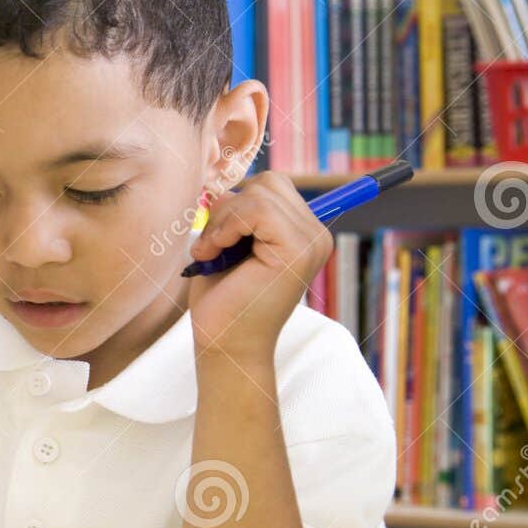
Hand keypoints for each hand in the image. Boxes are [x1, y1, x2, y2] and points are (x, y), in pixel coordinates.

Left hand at [187, 171, 333, 361]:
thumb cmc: (223, 300)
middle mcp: (315, 234)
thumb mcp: (229, 244)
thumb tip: (224, 186)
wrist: (226, 345)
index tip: (215, 241)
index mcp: (303, 232)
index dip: (234, 205)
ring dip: (222, 221)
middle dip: (227, 210)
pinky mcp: (298, 249)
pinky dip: (225, 228)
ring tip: (213, 254)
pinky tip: (215, 255)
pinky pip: (257, 210)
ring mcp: (311, 241)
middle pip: (267, 183)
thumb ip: (238, 214)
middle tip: (212, 248)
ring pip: (259, 193)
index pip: (270, 186)